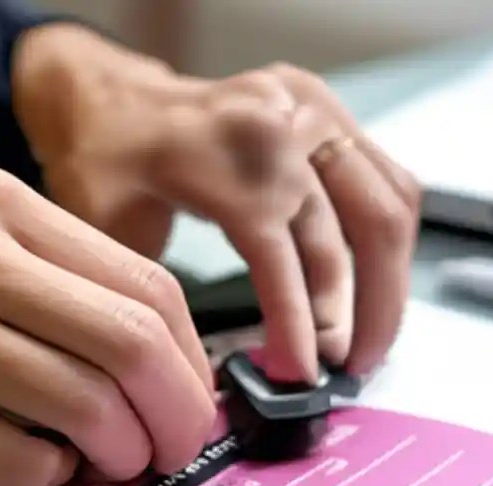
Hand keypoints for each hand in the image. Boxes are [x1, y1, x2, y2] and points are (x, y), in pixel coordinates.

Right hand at [0, 169, 215, 485]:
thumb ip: (44, 272)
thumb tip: (145, 352)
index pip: (144, 285)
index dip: (189, 358)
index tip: (191, 396)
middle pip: (130, 344)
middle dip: (175, 414)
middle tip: (171, 448)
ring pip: (83, 405)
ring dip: (117, 452)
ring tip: (108, 461)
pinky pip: (13, 457)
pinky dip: (47, 475)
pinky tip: (37, 468)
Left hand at [13, 24, 421, 382]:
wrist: (113, 101)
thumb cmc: (102, 162)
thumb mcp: (106, 228)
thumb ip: (158, 295)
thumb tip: (209, 376)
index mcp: (219, 145)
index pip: (281, 248)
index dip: (298, 323)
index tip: (302, 377)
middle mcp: (281, 117)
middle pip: (353, 228)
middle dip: (356, 314)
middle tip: (345, 373)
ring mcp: (315, 110)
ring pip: (388, 208)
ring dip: (386, 287)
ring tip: (366, 348)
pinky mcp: (334, 116)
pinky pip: (390, 186)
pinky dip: (388, 248)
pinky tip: (374, 296)